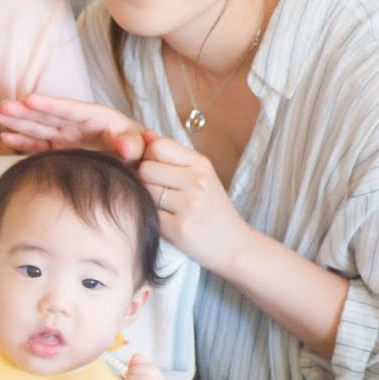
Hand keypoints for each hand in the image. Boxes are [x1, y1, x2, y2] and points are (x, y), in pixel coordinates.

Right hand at [0, 94, 143, 161]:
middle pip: (46, 115)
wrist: (138, 164)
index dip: (50, 105)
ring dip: (16, 121)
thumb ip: (132, 144)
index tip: (30, 99)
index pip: (70, 109)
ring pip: (37, 126)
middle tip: (1, 106)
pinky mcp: (59, 149)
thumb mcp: (140, 145)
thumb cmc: (139, 151)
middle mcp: (76, 124)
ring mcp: (66, 136)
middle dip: (23, 111)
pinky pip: (37, 144)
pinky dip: (22, 141)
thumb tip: (126, 147)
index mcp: (96, 118)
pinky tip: (5, 137)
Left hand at [138, 131, 250, 272]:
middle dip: (145, 179)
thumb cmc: (211, 207)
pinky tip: (166, 220)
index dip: (149, 157)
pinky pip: (148, 212)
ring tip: (163, 206)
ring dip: (147, 198)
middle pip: (145, 168)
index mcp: (201, 164)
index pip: (157, 146)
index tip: (156, 169)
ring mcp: (189, 204)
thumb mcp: (199, 175)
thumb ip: (171, 155)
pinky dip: (152, 217)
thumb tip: (144, 134)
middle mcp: (196, 181)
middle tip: (159, 192)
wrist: (234, 245)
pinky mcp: (179, 227)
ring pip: (144, 190)